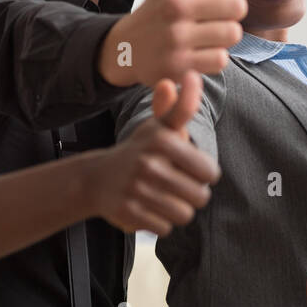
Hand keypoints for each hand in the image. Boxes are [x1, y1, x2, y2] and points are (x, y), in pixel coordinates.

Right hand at [88, 71, 219, 234]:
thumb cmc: (139, 150)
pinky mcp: (129, 213)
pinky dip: (160, 223)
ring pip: (184, 215)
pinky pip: (165, 228)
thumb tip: (187, 78)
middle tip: (177, 186)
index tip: (193, 170)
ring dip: (178, 210)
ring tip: (165, 197)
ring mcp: (138, 190)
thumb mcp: (158, 126)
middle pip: (199, 197)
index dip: (204, 174)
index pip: (209, 172)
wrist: (96, 178)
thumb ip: (179, 106)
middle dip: (192, 195)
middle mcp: (150, 164)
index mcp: (163, 141)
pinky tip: (149, 208)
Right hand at [99, 0, 246, 86]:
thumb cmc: (160, 5)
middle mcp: (176, 6)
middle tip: (213, 18)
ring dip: (224, 37)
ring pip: (232, 34)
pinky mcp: (178, 65)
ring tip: (207, 35)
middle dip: (230, 14)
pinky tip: (199, 53)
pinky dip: (213, 58)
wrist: (126, 47)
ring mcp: (176, 37)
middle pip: (238, 7)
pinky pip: (220, 60)